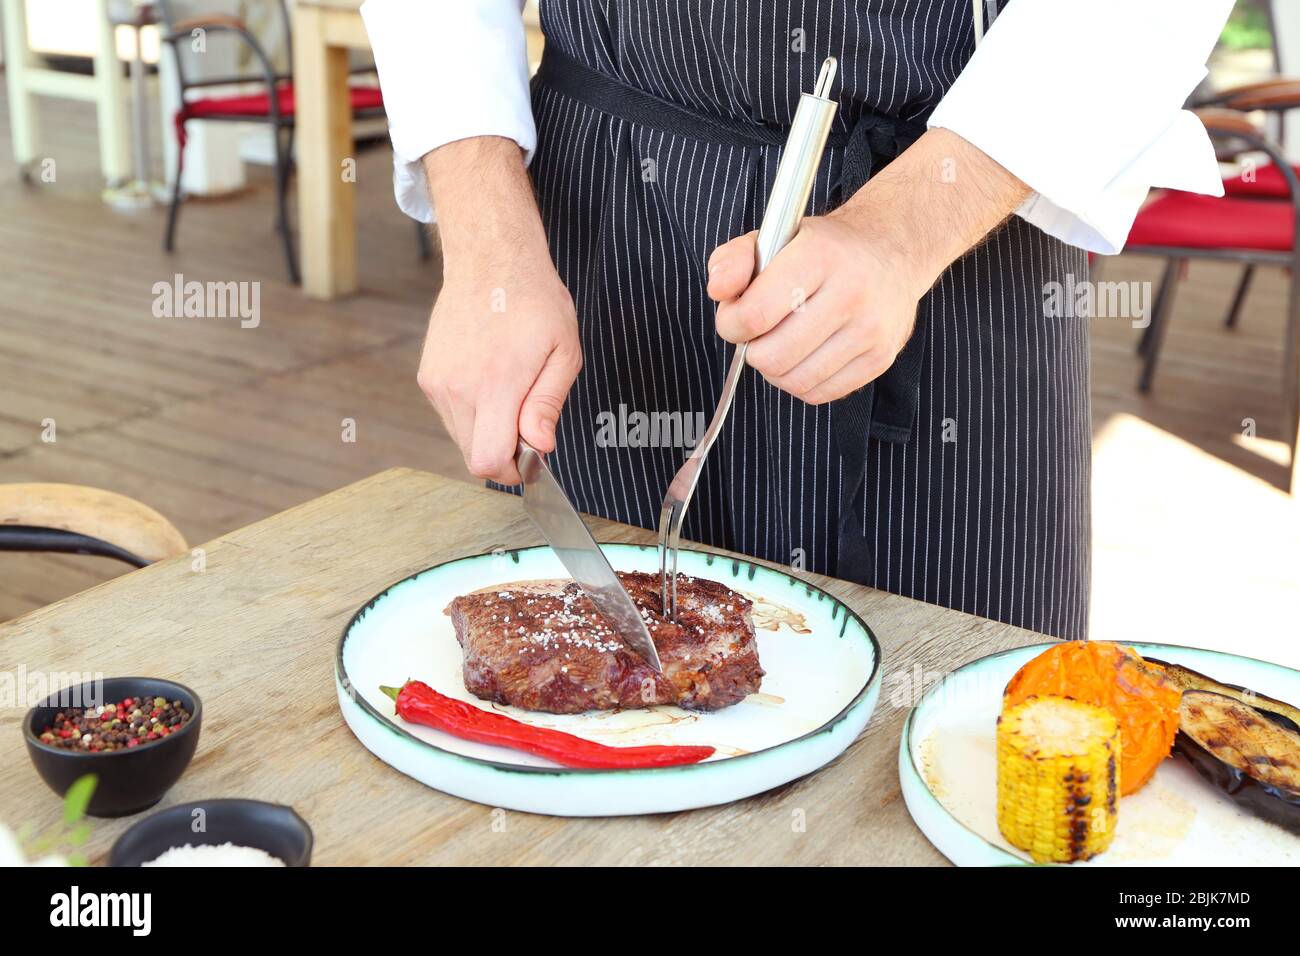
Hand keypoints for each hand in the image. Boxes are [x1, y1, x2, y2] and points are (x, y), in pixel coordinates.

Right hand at [418, 257, 580, 485]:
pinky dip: (472, 412)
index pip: (487, 460)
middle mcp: (458, 388)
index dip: (512, 470)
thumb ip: (548, 404)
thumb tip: (540, 446)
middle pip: (473, 456)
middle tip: (528, 418)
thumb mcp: (563, 352)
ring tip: (510, 390)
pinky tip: (490, 379)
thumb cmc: (534, 301)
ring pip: (461, 437)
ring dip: (488, 430)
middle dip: (503, 451)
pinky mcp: (428, 376)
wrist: (491, 260)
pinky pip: (451, 416)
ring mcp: (437, 382)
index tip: (532, 454)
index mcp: (495, 385)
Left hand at [708, 214, 923, 404]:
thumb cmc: (823, 248)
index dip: (731, 323)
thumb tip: (719, 291)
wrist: (892, 250)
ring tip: (781, 342)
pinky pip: (819, 393)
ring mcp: (870, 330)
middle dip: (753, 349)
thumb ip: (732, 259)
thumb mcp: (773, 235)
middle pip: (772, 356)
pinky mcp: (880, 357)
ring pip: (794, 381)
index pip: (755, 314)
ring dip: (775, 368)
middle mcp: (850, 293)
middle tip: (760, 332)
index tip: (734, 315)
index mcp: (819, 256)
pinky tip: (804, 356)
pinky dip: (800, 381)